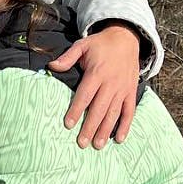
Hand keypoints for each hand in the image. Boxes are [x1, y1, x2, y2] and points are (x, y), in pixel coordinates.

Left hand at [48, 24, 140, 148]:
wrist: (127, 38)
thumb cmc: (100, 44)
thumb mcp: (83, 45)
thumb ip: (68, 57)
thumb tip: (51, 66)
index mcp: (97, 73)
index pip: (85, 95)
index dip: (76, 110)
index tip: (68, 124)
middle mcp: (111, 83)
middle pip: (99, 108)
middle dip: (90, 127)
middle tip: (81, 143)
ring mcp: (122, 89)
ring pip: (114, 113)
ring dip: (106, 130)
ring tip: (98, 145)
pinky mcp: (131, 92)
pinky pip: (129, 111)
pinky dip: (126, 126)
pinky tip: (119, 139)